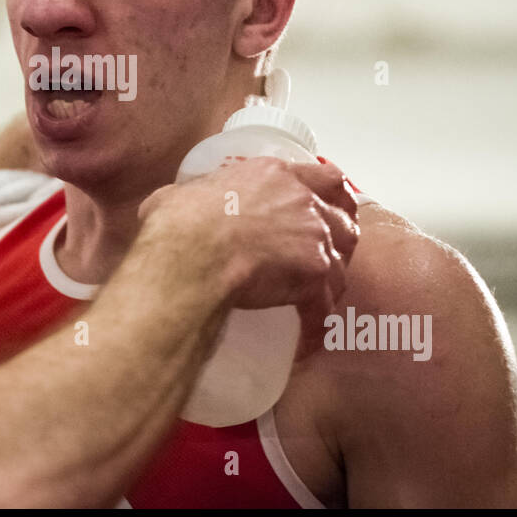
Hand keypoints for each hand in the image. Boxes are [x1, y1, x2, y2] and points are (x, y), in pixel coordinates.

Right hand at [138, 157, 358, 324]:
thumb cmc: (178, 224)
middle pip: (344, 216)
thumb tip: (172, 204)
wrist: (190, 257)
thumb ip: (190, 194)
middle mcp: (301, 200)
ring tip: (320, 298)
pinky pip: (325, 306)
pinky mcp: (313, 273)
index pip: (323, 176)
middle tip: (328, 252)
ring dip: (333, 280)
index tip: (328, 205)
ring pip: (342, 261)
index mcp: (273, 174)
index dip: (330, 194)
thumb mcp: (179, 194)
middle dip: (340, 236)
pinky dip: (317, 326)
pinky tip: (307, 342)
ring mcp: (313, 236)